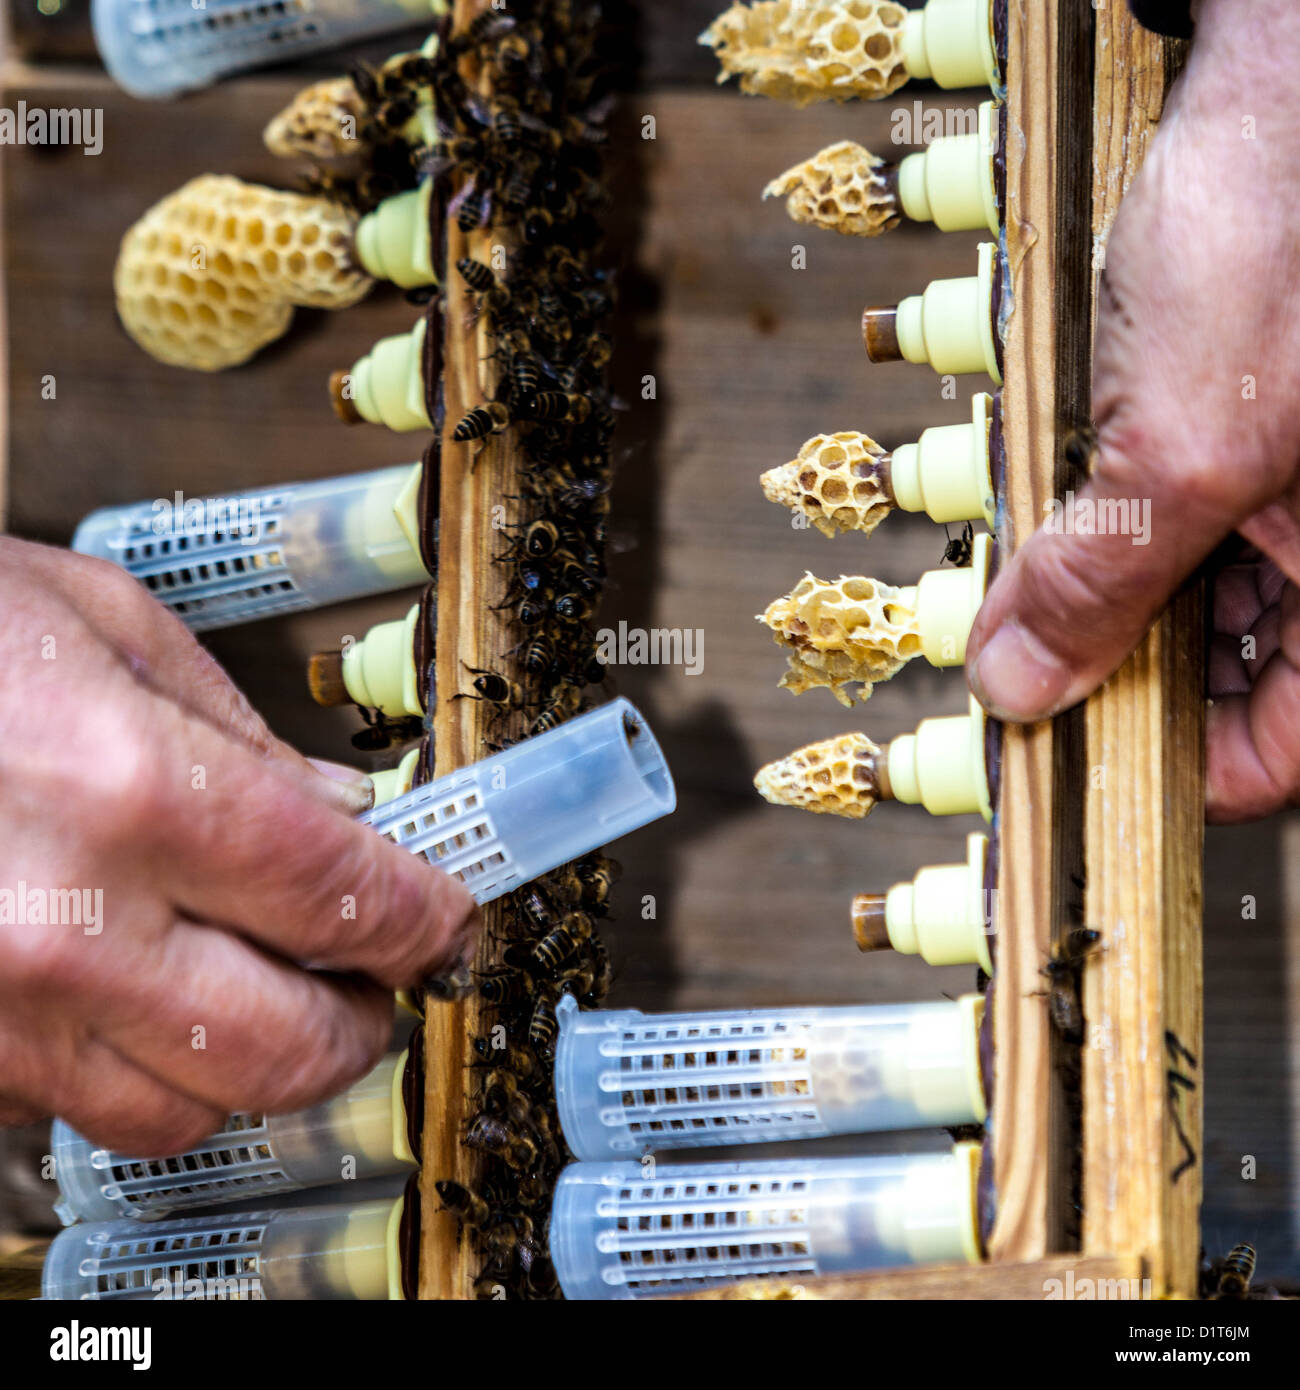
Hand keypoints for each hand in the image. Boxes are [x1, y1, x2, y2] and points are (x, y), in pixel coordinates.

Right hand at [0, 537, 475, 1152]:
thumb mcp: (103, 626)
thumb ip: (242, 735)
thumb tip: (342, 809)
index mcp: (128, 791)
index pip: (344, 898)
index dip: (424, 919)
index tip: (446, 917)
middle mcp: (60, 927)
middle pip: (286, 1045)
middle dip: (362, 1019)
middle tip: (379, 975)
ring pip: (189, 1109)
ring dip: (259, 1059)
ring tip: (274, 989)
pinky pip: (82, 1106)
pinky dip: (147, 1067)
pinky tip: (151, 993)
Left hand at [966, 0, 1299, 821]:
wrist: (1282, 70)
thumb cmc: (1278, 228)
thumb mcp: (1174, 445)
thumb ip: (1100, 582)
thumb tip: (1020, 686)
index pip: (1283, 747)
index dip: (1176, 771)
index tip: (1066, 761)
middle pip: (1225, 672)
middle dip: (1114, 670)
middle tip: (1013, 665)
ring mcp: (1288, 484)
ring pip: (1189, 596)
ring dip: (1096, 596)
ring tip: (1018, 582)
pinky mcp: (1238, 428)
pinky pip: (1173, 513)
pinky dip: (1106, 523)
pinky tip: (1054, 502)